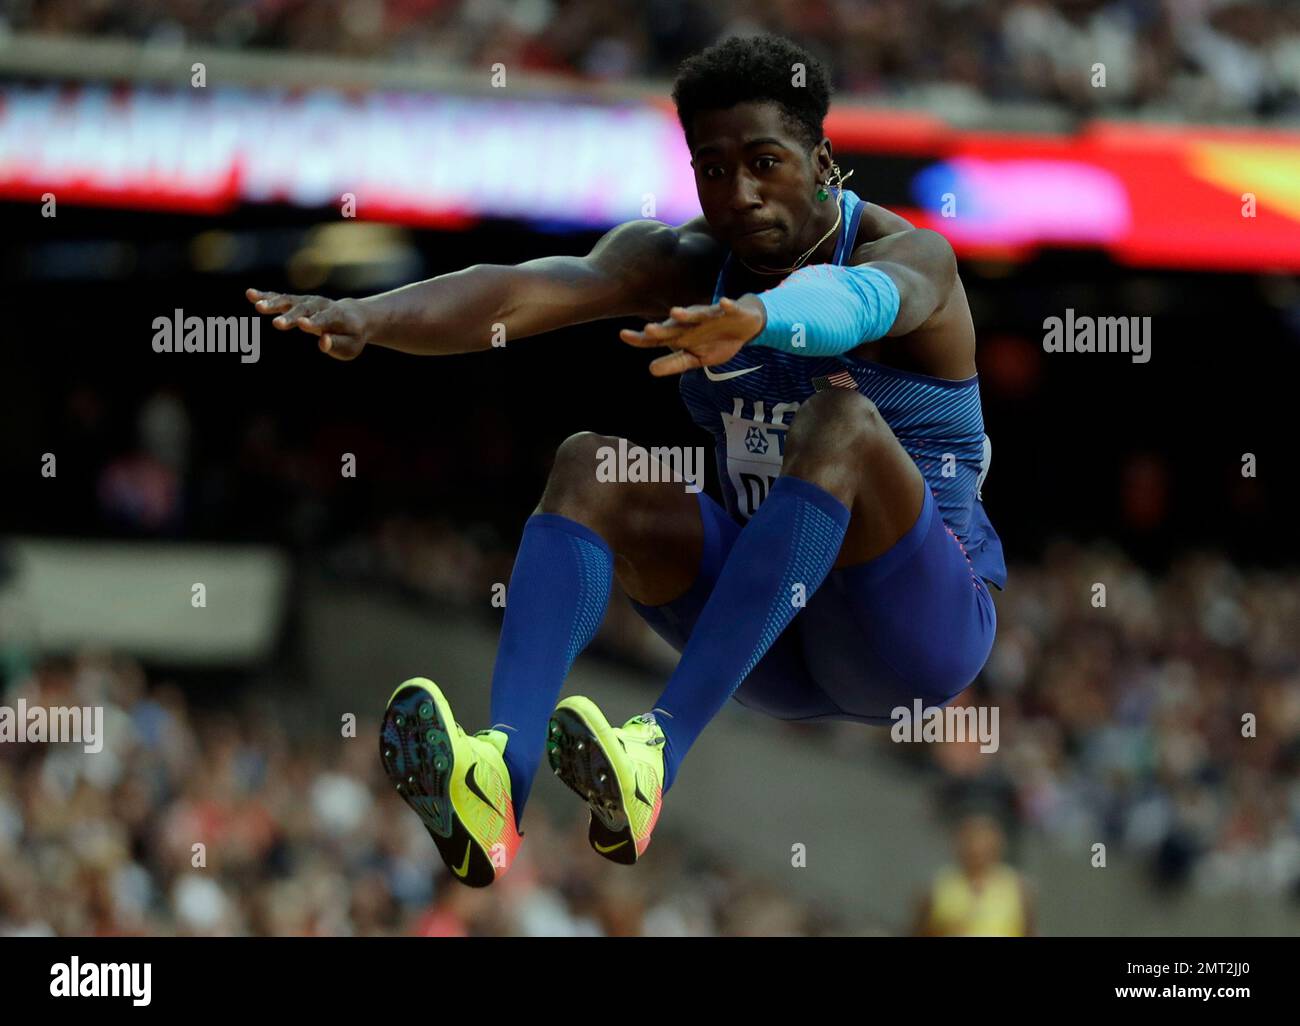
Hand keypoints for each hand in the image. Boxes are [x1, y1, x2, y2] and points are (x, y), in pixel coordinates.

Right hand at [245, 289, 368, 360]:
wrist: (353, 316)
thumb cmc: (351, 336)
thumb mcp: (350, 346)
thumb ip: (337, 345)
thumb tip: (323, 342)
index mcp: (336, 317)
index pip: (324, 319)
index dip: (314, 322)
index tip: (303, 325)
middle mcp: (320, 305)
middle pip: (303, 310)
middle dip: (290, 316)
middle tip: (277, 324)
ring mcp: (307, 302)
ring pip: (289, 301)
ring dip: (274, 303)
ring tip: (257, 305)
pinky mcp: (297, 301)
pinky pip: (280, 298)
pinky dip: (266, 296)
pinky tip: (250, 294)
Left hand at [619, 295, 765, 376]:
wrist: (744, 325)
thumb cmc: (716, 341)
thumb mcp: (696, 358)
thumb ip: (675, 363)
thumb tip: (650, 370)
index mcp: (681, 335)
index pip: (658, 338)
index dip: (641, 338)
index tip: (623, 335)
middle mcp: (692, 323)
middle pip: (674, 326)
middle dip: (663, 328)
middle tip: (649, 330)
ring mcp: (711, 315)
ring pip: (697, 314)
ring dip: (688, 314)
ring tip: (676, 312)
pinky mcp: (730, 311)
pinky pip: (728, 308)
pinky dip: (727, 306)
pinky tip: (724, 304)